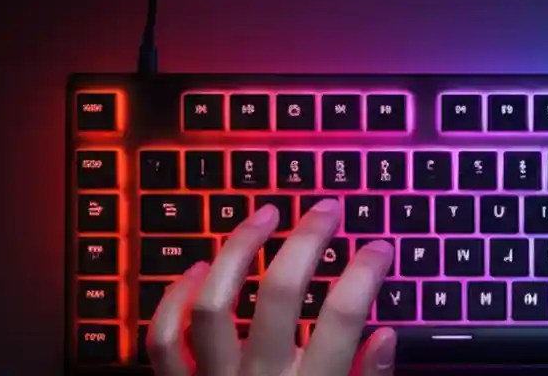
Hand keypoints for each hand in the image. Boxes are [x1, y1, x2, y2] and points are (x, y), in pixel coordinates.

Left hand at [147, 200, 397, 375]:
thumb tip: (386, 335)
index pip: (346, 316)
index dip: (367, 270)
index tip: (380, 246)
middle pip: (281, 294)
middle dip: (308, 239)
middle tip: (327, 209)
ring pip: (215, 303)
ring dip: (239, 249)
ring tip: (264, 215)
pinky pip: (161, 339)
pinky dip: (174, 297)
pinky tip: (199, 266)